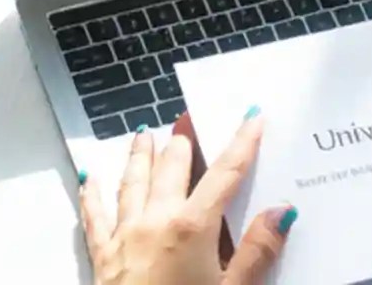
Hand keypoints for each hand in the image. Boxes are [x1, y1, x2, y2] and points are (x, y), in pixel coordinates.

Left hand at [78, 108, 297, 284]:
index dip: (241, 143)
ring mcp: (124, 236)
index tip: (251, 115)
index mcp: (193, 227)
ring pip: (132, 182)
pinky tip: (88, 177)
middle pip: (172, 168)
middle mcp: (156, 220)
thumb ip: (258, 251)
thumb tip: (283, 210)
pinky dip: (92, 193)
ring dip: (140, 155)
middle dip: (184, 141)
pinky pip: (94, 215)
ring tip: (144, 133)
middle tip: (189, 119)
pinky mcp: (102, 256)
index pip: (224, 174)